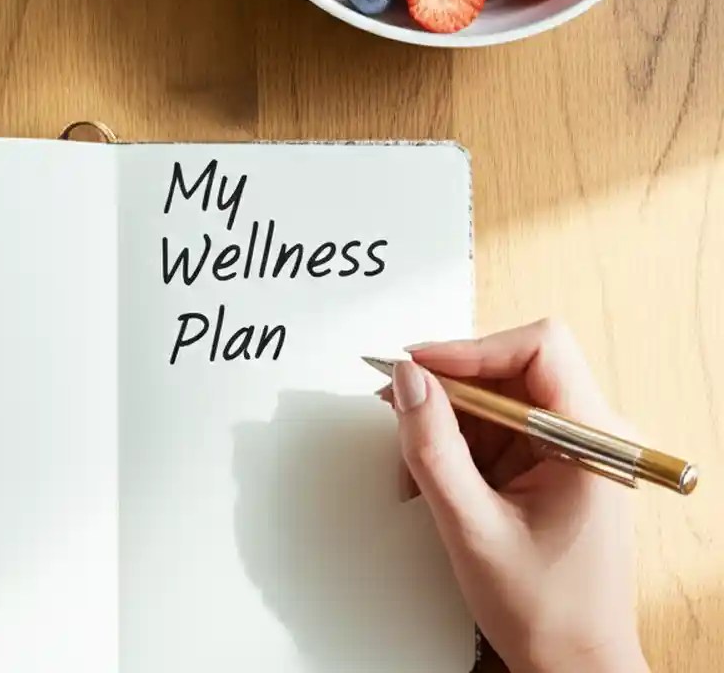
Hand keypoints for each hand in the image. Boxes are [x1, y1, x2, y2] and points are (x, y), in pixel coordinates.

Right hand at [387, 319, 648, 672]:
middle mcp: (588, 433)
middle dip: (447, 390)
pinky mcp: (546, 465)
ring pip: (493, 399)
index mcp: (592, 439)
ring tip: (414, 470)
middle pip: (509, 369)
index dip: (470, 348)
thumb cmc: (547, 611)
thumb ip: (434, 449)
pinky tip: (432, 481)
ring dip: (444, 425)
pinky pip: (492, 431)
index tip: (417, 366)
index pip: (539, 347)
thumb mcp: (472, 526)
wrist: (572, 665)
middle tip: (397, 411)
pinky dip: (454, 448)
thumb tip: (407, 382)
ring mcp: (567, 448)